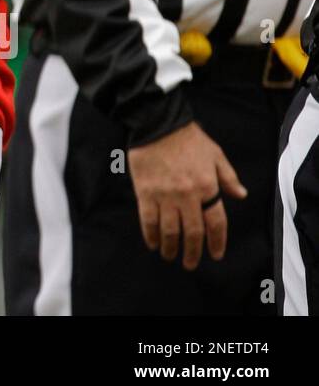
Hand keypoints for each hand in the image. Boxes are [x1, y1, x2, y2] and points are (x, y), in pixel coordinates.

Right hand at [128, 121, 247, 269]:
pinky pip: (148, 219)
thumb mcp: (215, 154)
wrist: (157, 122)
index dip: (216, 242)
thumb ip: (228, 177)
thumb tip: (241, 195)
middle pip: (192, 232)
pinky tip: (153, 243)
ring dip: (171, 247)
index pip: (215, 223)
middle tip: (190, 263)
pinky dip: (151, 234)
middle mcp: (187, 195)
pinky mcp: (144, 192)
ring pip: (169, 230)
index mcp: (207, 186)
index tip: (215, 255)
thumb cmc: (188, 138)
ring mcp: (164, 195)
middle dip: (192, 252)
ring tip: (170, 256)